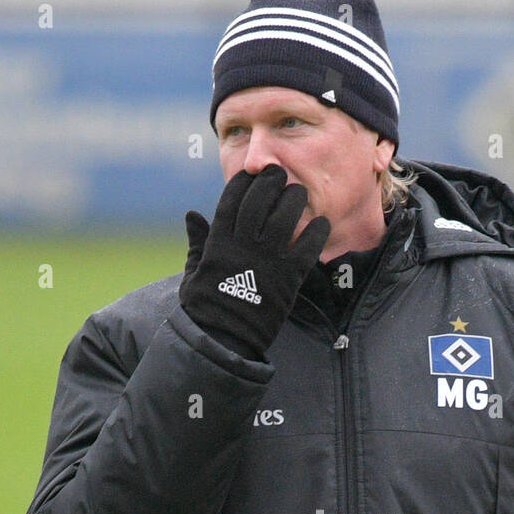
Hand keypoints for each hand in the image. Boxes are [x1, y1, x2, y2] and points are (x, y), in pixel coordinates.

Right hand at [178, 165, 329, 360]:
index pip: (232, 199)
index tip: (252, 174)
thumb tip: (192, 215)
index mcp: (219, 242)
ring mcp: (267, 260)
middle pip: (260, 200)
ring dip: (294, 200)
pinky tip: (322, 223)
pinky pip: (307, 248)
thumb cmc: (206, 307)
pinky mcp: (288, 278)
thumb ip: (197, 242)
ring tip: (299, 192)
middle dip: (270, 182)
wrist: (225, 340)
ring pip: (286, 217)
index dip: (244, 182)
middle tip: (280, 173)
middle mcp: (244, 245)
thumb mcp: (194, 272)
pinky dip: (316, 233)